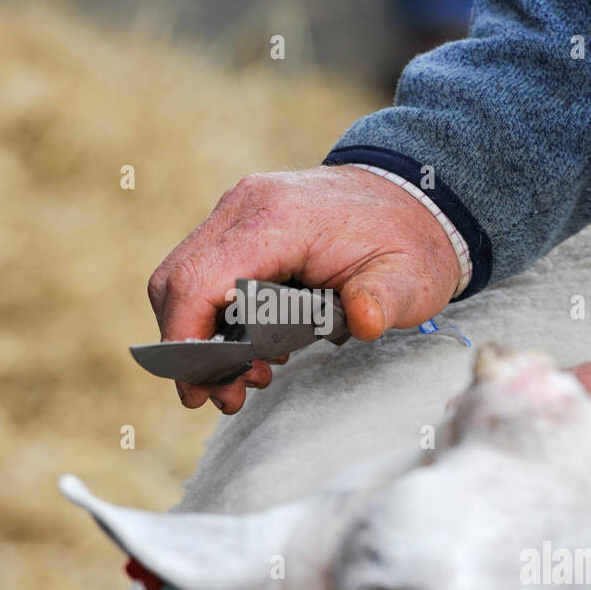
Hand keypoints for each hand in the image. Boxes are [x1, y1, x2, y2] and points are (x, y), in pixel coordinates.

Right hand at [148, 166, 460, 412]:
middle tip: (220, 395)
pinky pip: (203, 272)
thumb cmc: (408, 241)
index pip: (199, 282)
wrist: (413, 193)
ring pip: (182, 278)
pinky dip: (211, 316)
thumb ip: (384, 300)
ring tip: (246, 378)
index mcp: (278, 219)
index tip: (199, 390)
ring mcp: (238, 211)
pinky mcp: (240, 223)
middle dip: (187, 348)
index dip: (186, 342)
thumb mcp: (410, 278)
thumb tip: (365, 320)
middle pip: (176, 281)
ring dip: (198, 336)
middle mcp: (245, 207)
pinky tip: (252, 349)